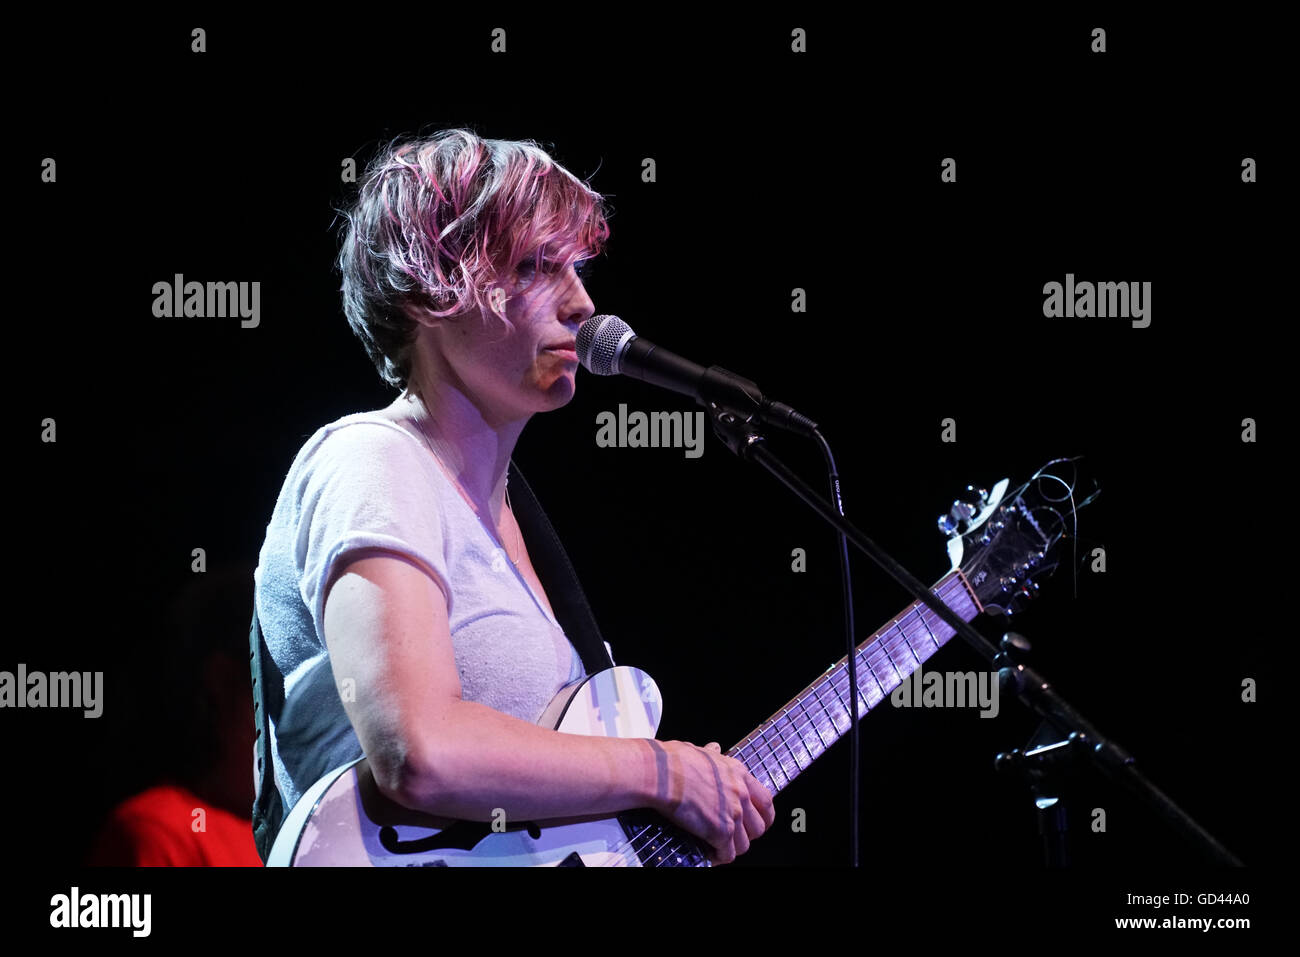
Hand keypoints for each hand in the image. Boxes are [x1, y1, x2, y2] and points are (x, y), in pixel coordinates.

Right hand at [646, 739, 775, 863]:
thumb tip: (714, 748)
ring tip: (719, 847)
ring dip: (732, 848)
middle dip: (749, 835)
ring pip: (745, 844)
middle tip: (736, 837)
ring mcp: (733, 813)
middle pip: (759, 825)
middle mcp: (741, 794)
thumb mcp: (700, 751)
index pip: (765, 800)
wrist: (662, 773)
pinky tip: (710, 854)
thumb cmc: (674, 760)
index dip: (763, 815)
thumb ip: (711, 754)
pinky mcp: (720, 830)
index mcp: (738, 773)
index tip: (758, 821)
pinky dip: (719, 857)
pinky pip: (728, 854)